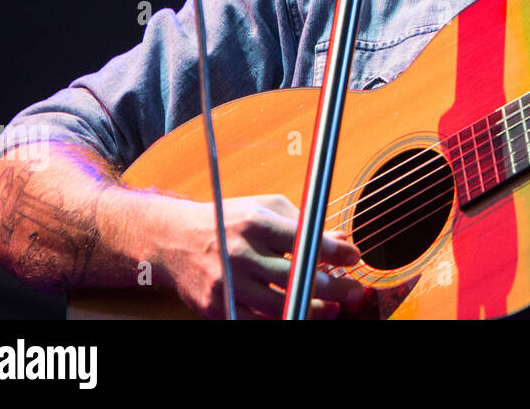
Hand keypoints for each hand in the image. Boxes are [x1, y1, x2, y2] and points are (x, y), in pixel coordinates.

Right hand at [157, 193, 363, 318]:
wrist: (175, 240)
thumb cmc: (229, 220)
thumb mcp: (266, 208)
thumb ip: (304, 221)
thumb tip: (340, 237)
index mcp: (256, 223)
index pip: (306, 239)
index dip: (336, 251)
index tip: (354, 257)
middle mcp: (241, 252)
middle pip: (297, 276)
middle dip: (334, 286)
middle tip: (355, 290)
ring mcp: (228, 283)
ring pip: (280, 304)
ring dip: (314, 309)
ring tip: (333, 308)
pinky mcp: (218, 306)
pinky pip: (257, 321)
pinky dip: (283, 319)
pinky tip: (299, 315)